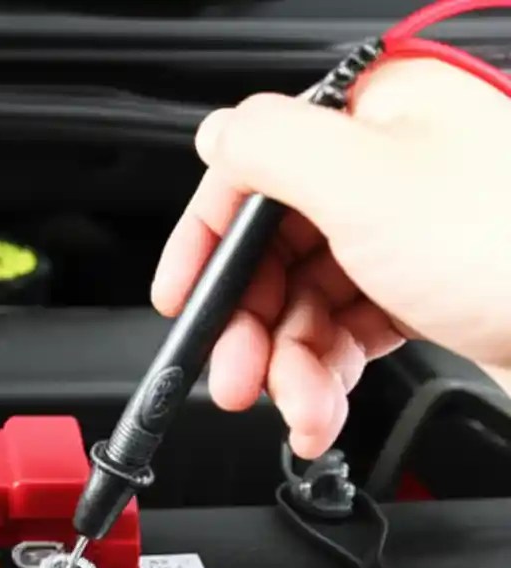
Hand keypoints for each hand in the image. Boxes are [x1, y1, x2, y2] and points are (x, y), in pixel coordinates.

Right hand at [152, 58, 510, 458]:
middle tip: (233, 374)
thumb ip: (267, 149)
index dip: (208, 237)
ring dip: (288, 363)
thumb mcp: (364, 184)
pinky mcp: (429, 291)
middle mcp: (393, 168)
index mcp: (378, 117)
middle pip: (277, 246)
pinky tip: (322, 405)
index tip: (181, 294)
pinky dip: (326, 373)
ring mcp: (411, 234)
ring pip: (307, 298)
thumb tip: (215, 134)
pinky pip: (347, 328)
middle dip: (249, 323)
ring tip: (296, 406)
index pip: (256, 167)